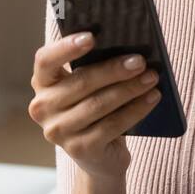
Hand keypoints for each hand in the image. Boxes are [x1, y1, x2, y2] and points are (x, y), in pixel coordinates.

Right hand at [28, 32, 161, 180]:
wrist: (100, 156)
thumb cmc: (96, 107)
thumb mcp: (90, 87)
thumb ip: (96, 66)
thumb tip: (128, 49)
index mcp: (43, 83)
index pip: (45, 60)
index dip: (66, 48)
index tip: (91, 37)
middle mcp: (43, 108)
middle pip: (81, 83)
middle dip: (114, 70)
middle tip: (140, 61)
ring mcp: (59, 131)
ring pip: (98, 104)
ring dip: (129, 89)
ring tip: (152, 77)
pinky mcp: (80, 149)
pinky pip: (112, 125)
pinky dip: (136, 109)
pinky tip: (152, 98)